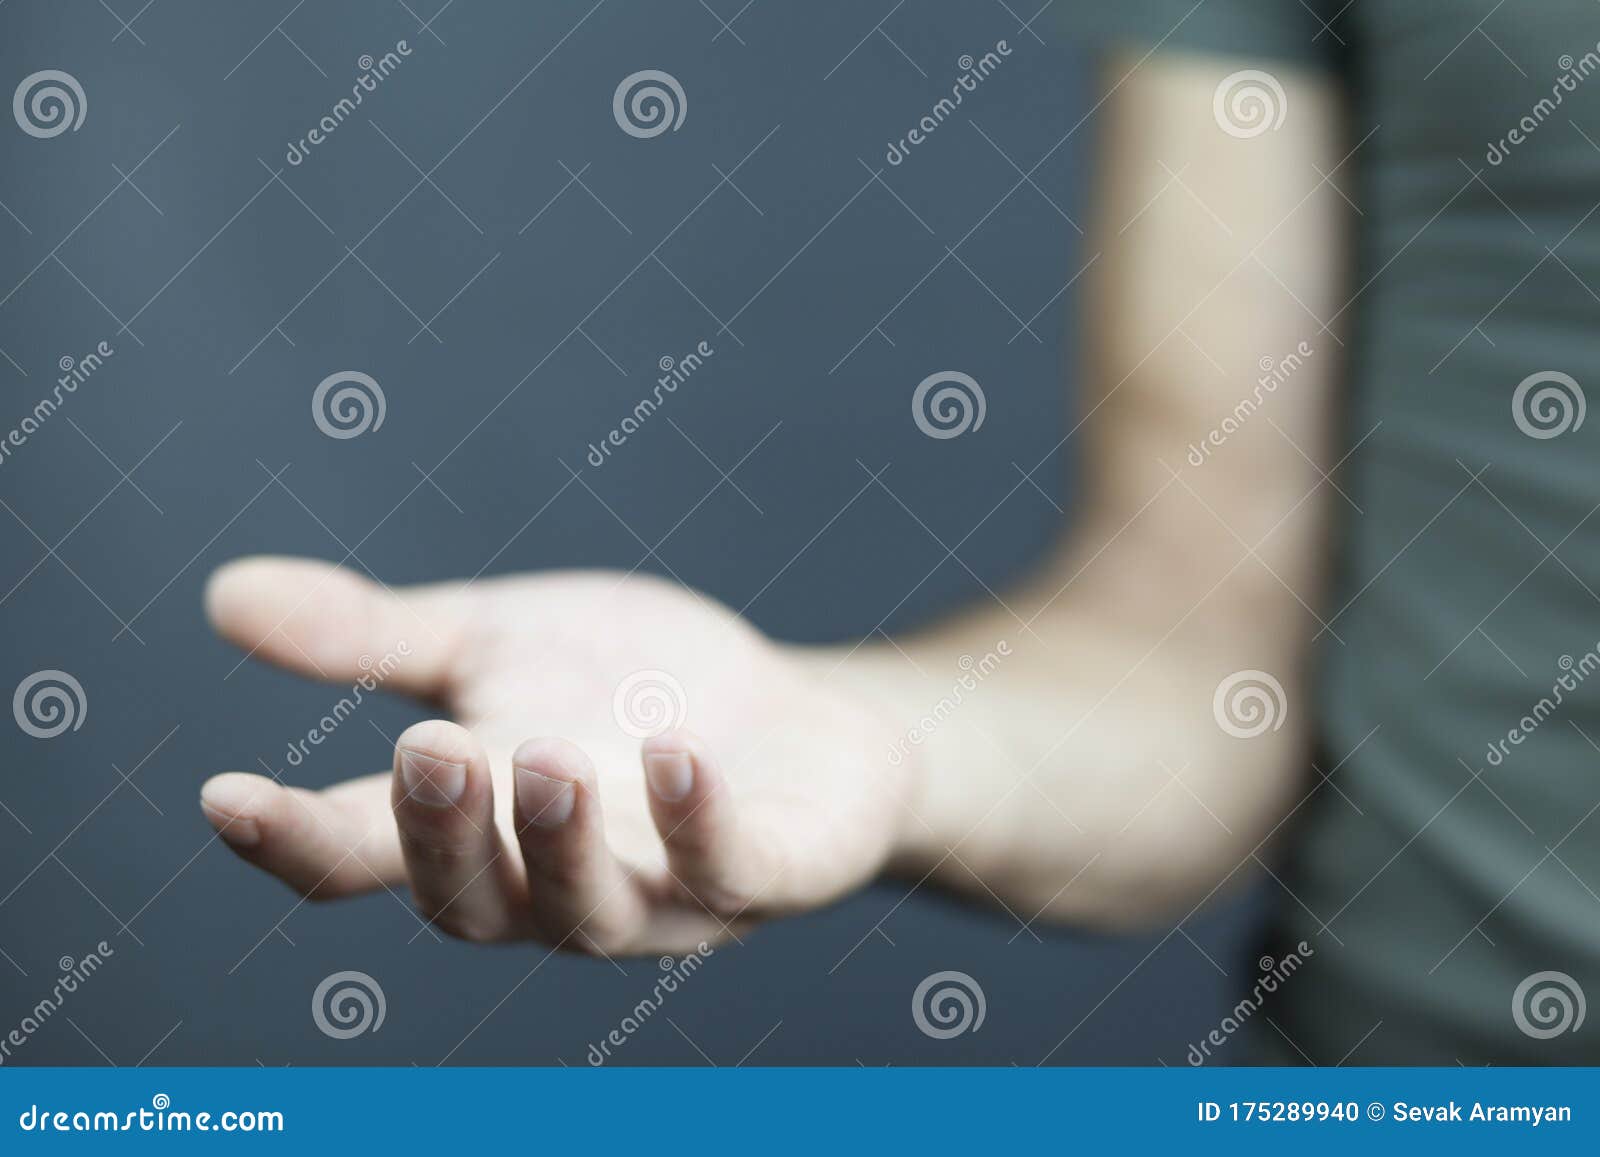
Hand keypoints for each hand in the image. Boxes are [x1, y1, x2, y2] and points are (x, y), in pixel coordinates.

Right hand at [198, 557, 909, 953]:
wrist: (798, 715)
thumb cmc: (633, 688)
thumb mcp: (500, 643)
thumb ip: (376, 636)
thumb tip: (223, 594)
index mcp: (476, 830)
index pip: (363, 858)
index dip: (293, 840)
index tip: (228, 795)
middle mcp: (556, 885)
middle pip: (472, 904)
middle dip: (441, 838)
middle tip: (428, 749)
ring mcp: (666, 892)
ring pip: (591, 912)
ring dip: (558, 842)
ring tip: (539, 759)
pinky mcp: (772, 873)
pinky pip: (733, 873)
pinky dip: (699, 825)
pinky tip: (675, 754)